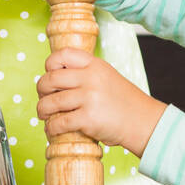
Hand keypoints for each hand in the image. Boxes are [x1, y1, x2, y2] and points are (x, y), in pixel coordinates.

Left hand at [36, 46, 165, 158]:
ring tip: (44, 115)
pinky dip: (51, 128)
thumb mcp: (107, 77)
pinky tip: (52, 129)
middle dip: (41, 90)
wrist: (143, 122)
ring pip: (51, 102)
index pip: (63, 54)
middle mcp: (91, 78)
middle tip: (43, 98)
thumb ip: (86, 74)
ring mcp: (89, 98)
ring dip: (42, 110)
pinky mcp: (87, 118)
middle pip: (51, 79)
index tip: (48, 74)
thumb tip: (55, 80)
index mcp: (95, 65)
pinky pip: (59, 122)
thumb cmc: (124, 102)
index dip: (50, 65)